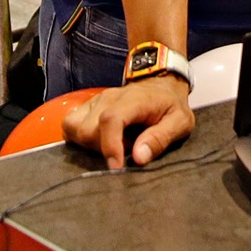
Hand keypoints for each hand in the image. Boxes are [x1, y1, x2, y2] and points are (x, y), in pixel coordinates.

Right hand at [62, 75, 193, 168]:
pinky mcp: (88, 106)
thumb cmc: (170, 105)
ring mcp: (95, 101)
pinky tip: (102, 141)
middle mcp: (108, 98)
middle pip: (87, 129)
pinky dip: (80, 139)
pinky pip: (70, 125)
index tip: (116, 167)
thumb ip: (160, 139)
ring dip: (88, 145)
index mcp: (133, 101)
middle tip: (127, 149)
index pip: (111, 119)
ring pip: (73, 128)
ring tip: (113, 145)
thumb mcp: (180, 122)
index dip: (109, 146)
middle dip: (102, 149)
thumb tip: (139, 158)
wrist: (160, 83)